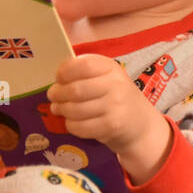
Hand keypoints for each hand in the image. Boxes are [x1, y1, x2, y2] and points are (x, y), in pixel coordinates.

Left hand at [47, 54, 165, 157]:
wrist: (140, 122)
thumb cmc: (115, 95)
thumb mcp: (106, 76)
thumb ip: (84, 70)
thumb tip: (57, 77)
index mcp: (111, 68)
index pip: (83, 65)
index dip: (65, 72)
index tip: (58, 78)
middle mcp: (116, 85)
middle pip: (75, 90)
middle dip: (58, 94)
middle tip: (52, 96)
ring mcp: (115, 107)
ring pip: (75, 110)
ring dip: (61, 110)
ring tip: (59, 109)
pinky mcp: (111, 126)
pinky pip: (80, 127)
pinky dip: (71, 125)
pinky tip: (72, 122)